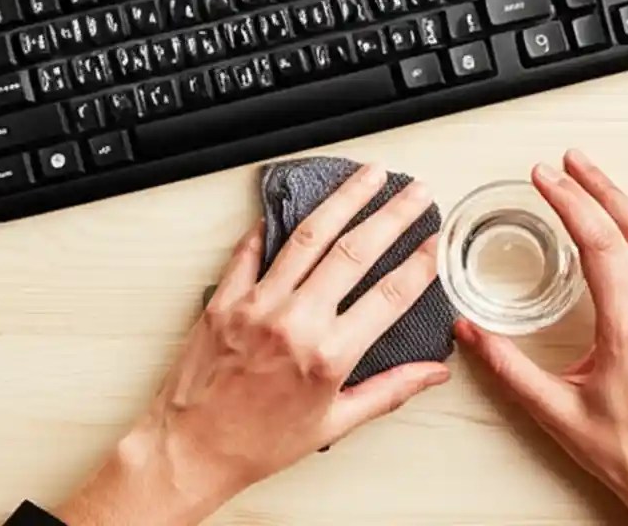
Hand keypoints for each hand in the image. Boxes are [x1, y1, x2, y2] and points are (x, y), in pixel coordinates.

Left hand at [57, 164, 448, 525]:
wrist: (190, 450)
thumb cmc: (259, 444)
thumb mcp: (334, 423)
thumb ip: (388, 390)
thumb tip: (434, 372)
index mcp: (329, 356)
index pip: (389, 296)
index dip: (420, 264)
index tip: (437, 241)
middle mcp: (296, 322)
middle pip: (355, 253)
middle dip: (392, 216)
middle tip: (416, 192)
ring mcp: (257, 305)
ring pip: (308, 237)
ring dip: (343, 200)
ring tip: (367, 176)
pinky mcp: (225, 299)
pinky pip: (252, 249)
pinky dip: (273, 223)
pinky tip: (293, 201)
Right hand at [456, 151, 627, 525]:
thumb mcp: (555, 411)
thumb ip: (507, 367)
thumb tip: (468, 332)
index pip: (597, 244)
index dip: (569, 203)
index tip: (545, 177)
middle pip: (623, 230)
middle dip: (588, 189)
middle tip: (558, 165)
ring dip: (623, 198)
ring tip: (594, 170)